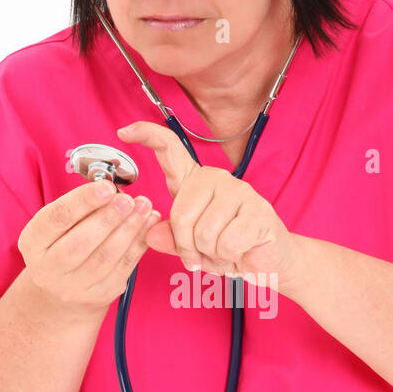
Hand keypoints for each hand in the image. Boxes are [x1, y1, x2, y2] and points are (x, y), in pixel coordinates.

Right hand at [17, 180, 160, 313]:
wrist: (62, 287)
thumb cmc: (63, 243)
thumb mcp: (59, 225)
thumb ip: (80, 207)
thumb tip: (113, 189)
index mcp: (33, 243)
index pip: (57, 219)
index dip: (83, 201)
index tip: (107, 186)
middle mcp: (48, 269)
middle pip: (81, 242)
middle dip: (108, 218)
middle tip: (128, 200)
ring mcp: (73, 287)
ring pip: (105, 257)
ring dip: (128, 229)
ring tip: (143, 208)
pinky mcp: (99, 295)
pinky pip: (123, 268)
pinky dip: (139, 244)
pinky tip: (148, 226)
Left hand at [115, 120, 298, 289]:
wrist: (268, 261)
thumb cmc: (227, 249)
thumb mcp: (192, 248)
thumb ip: (170, 239)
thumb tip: (152, 234)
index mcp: (194, 182)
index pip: (169, 149)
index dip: (146, 136)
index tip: (124, 131)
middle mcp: (216, 179)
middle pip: (180, 215)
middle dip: (188, 246)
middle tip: (203, 253)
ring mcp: (239, 191)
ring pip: (204, 233)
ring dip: (211, 254)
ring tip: (224, 250)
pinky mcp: (258, 210)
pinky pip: (227, 243)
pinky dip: (229, 257)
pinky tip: (240, 250)